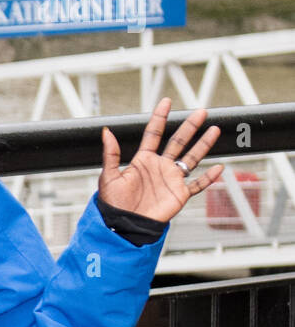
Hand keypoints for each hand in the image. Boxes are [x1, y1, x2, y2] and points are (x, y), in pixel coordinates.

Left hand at [98, 97, 223, 222]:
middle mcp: (159, 167)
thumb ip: (110, 154)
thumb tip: (106, 131)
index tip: (166, 102)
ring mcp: (171, 179)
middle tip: (201, 111)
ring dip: (203, 145)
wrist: (124, 224)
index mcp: (142, 160)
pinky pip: (198, 184)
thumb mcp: (109, 176)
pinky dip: (209, 178)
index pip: (153, 134)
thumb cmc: (114, 203)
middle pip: (178, 142)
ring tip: (214, 130)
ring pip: (191, 158)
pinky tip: (220, 167)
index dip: (159, 118)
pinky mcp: (179, 194)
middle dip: (189, 126)